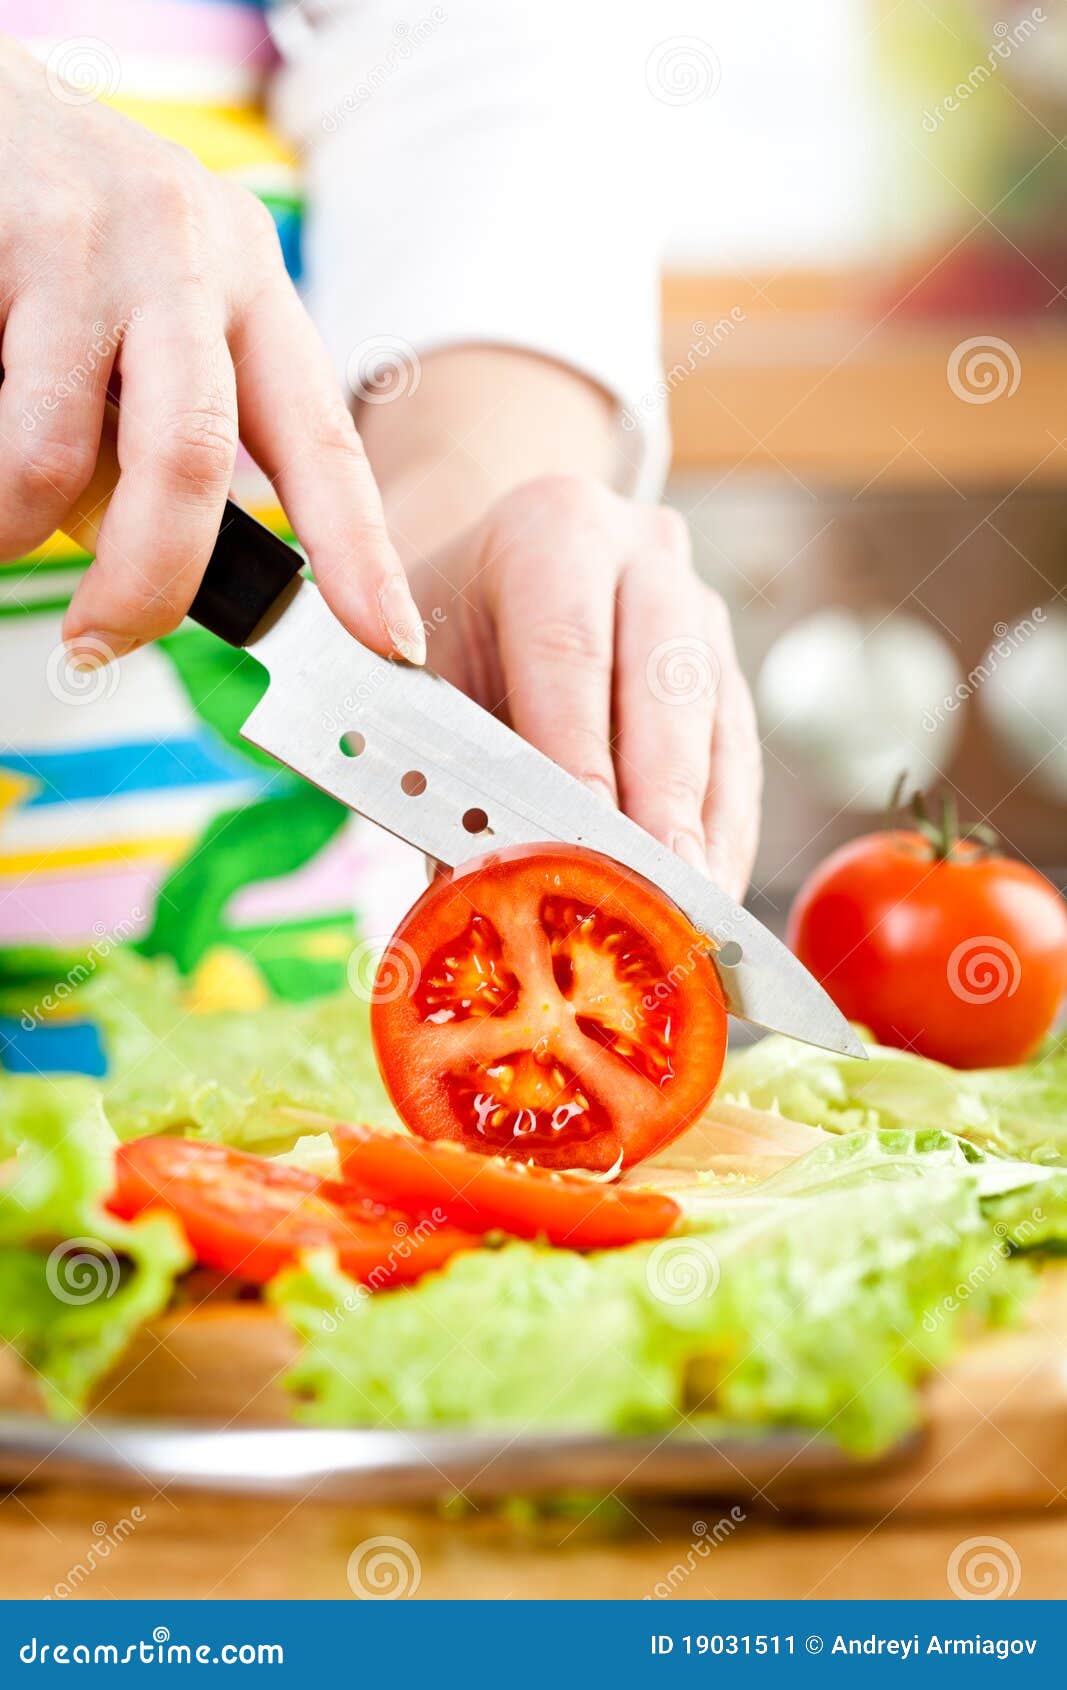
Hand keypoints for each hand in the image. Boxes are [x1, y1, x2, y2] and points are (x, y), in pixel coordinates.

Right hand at [0, 38, 422, 663]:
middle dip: (148, 582)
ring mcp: (88, 241)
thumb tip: (166, 564)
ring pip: (56, 453)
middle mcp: (187, 253)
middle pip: (192, 462)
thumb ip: (177, 427)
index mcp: (253, 285)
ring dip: (18, 524)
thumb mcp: (160, 315)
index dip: (363, 553)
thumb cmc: (74, 239)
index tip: (390, 642)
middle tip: (104, 643)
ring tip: (5, 525)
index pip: (324, 440)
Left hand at [406, 476, 762, 901]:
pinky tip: (706, 901)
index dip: (580, 751)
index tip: (585, 840)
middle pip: (667, 685)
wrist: (492, 580)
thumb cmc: (443, 635)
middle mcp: (644, 557)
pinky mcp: (728, 672)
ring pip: (717, 728)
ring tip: (689, 918)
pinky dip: (723, 836)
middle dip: (662, 802)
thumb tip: (463, 891)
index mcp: (553, 530)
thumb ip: (435, 765)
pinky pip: (738, 760)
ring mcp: (700, 612)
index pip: (569, 648)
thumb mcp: (414, 674)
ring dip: (704, 832)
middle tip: (660, 892)